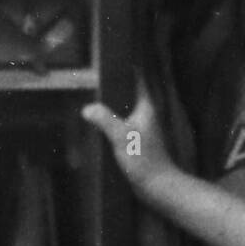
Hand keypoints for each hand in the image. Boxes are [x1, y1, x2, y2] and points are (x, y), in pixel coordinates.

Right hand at [80, 76, 174, 191]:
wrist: (157, 186)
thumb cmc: (143, 158)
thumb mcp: (121, 136)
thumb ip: (105, 119)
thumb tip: (87, 108)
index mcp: (146, 107)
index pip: (138, 80)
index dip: (127, 68)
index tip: (112, 59)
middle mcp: (145, 114)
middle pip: (129, 94)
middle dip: (113, 87)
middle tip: (92, 79)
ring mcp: (142, 128)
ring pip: (124, 110)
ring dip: (111, 106)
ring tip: (89, 98)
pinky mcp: (137, 142)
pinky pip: (122, 125)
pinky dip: (111, 122)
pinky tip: (96, 125)